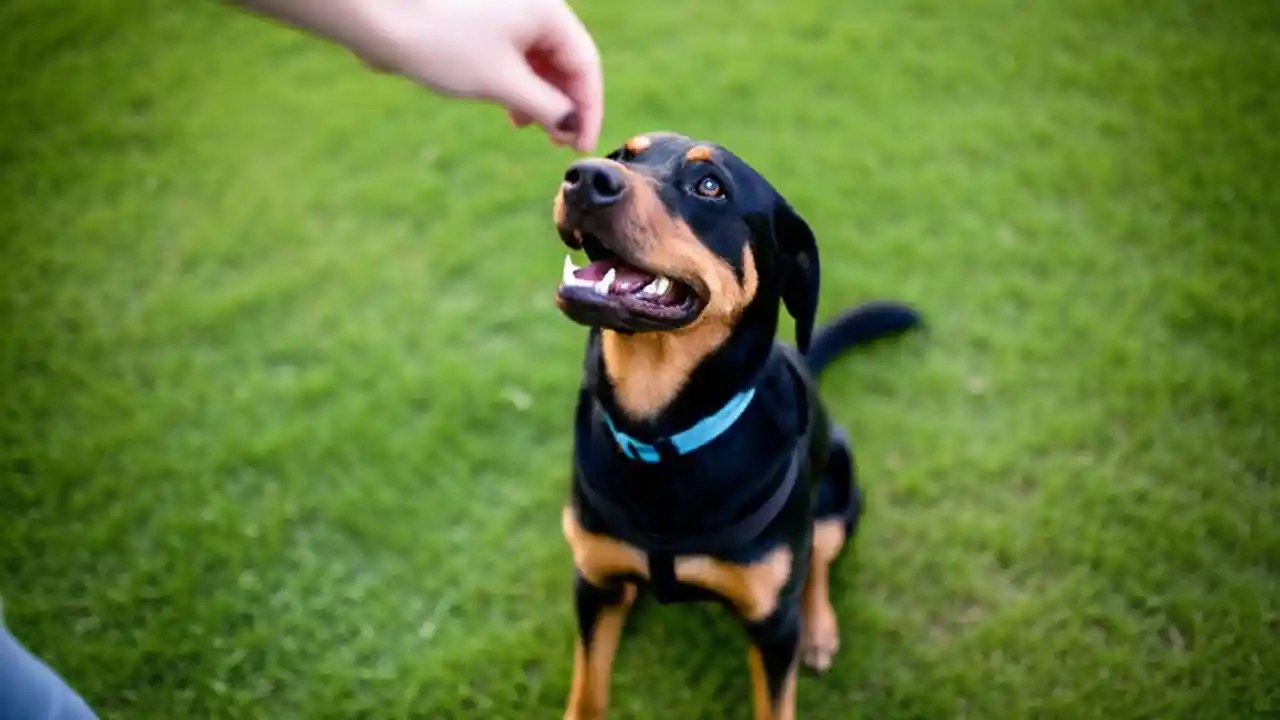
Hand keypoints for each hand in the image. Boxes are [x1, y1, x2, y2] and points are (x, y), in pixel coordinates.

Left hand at [238, 0, 603, 152]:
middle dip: (564, 103)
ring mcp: (508, 9)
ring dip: (541, 96)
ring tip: (529, 127)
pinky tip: (509, 107)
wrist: (379, 16)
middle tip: (558, 141)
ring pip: (541, 57)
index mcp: (548, 10)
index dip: (588, 109)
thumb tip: (572, 126)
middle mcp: (534, 4)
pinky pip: (518, 51)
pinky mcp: (485, 18)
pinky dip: (520, 81)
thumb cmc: (441, 43)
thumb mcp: (503, 84)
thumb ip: (548, 108)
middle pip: (566, 59)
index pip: (586, 64)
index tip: (581, 145)